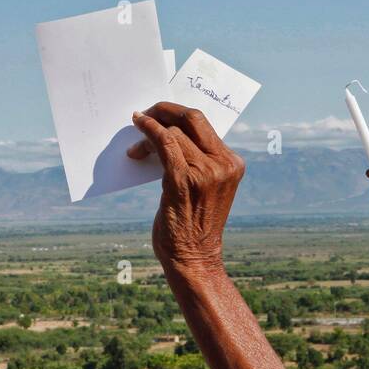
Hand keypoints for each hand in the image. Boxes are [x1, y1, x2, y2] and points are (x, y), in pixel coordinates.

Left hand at [128, 102, 244, 274]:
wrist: (194, 258)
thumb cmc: (194, 225)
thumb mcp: (206, 188)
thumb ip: (198, 162)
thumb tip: (170, 134)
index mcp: (232, 164)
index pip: (204, 125)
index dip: (177, 114)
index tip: (159, 114)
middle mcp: (223, 164)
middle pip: (192, 119)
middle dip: (165, 110)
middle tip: (145, 113)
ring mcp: (205, 172)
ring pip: (173, 131)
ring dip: (150, 130)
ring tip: (136, 146)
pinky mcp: (183, 180)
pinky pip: (163, 143)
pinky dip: (148, 131)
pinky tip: (137, 129)